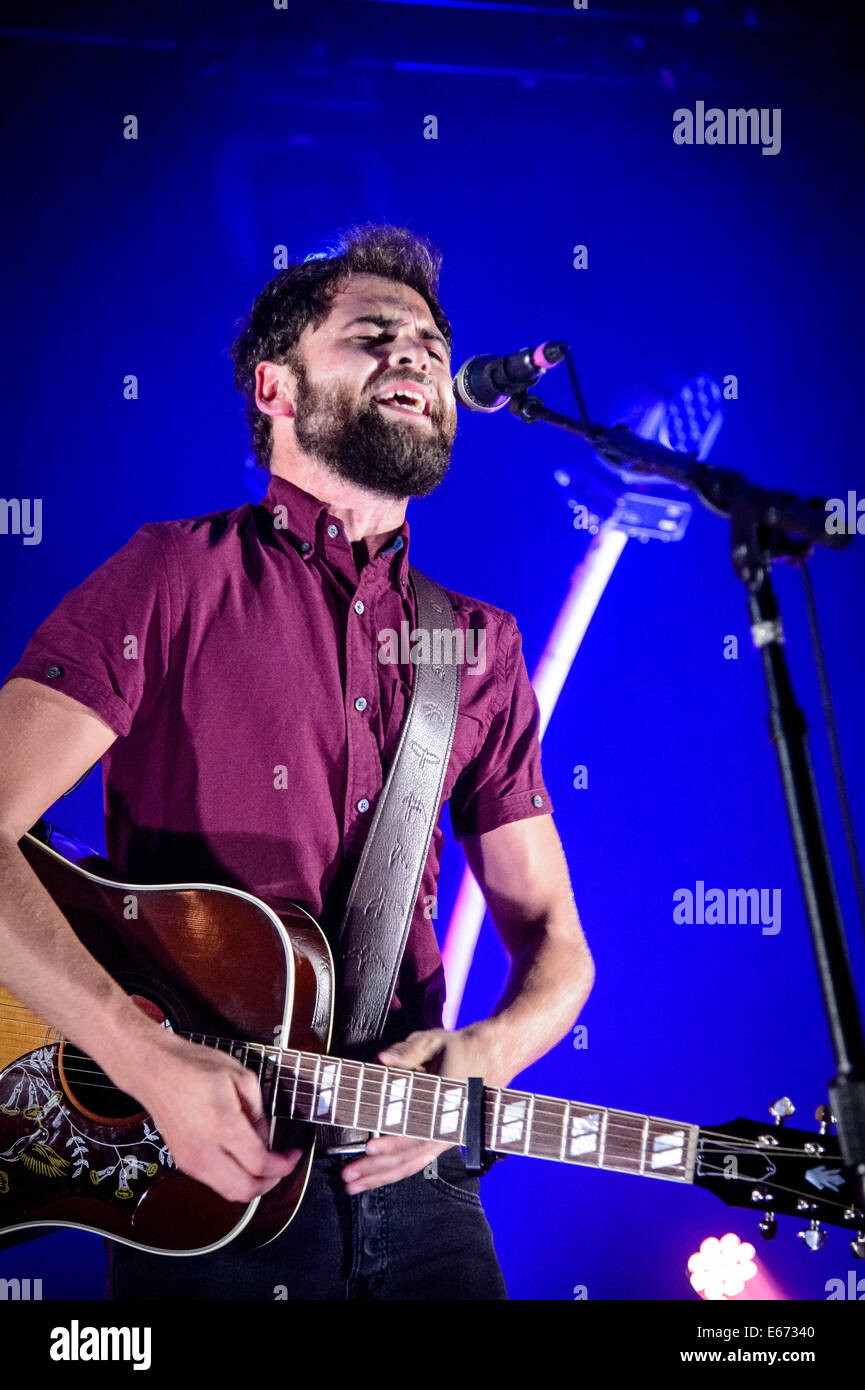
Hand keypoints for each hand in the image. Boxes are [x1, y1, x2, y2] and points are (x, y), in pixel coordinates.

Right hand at [118, 1030, 302, 1204]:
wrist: (154, 1070)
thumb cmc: (195, 1066)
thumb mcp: (241, 1076)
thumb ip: (258, 1112)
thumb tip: (265, 1140)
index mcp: (222, 1125)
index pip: (260, 1164)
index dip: (285, 1165)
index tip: (294, 1154)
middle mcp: (204, 1151)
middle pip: (245, 1190)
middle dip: (271, 1182)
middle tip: (283, 1164)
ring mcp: (190, 1161)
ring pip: (230, 1193)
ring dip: (252, 1184)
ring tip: (265, 1162)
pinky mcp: (183, 1163)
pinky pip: (215, 1183)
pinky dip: (235, 1178)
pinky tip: (242, 1159)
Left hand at [340, 1024, 502, 1194]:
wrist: (490, 1058)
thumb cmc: (460, 1048)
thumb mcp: (436, 1041)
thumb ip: (409, 1051)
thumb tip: (384, 1058)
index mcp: (446, 1102)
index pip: (418, 1129)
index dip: (394, 1142)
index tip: (370, 1148)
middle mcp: (447, 1127)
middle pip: (411, 1155)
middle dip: (378, 1168)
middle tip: (349, 1176)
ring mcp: (445, 1137)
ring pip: (412, 1164)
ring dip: (382, 1176)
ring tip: (354, 1185)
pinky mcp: (440, 1141)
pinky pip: (417, 1162)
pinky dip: (395, 1172)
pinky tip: (375, 1179)